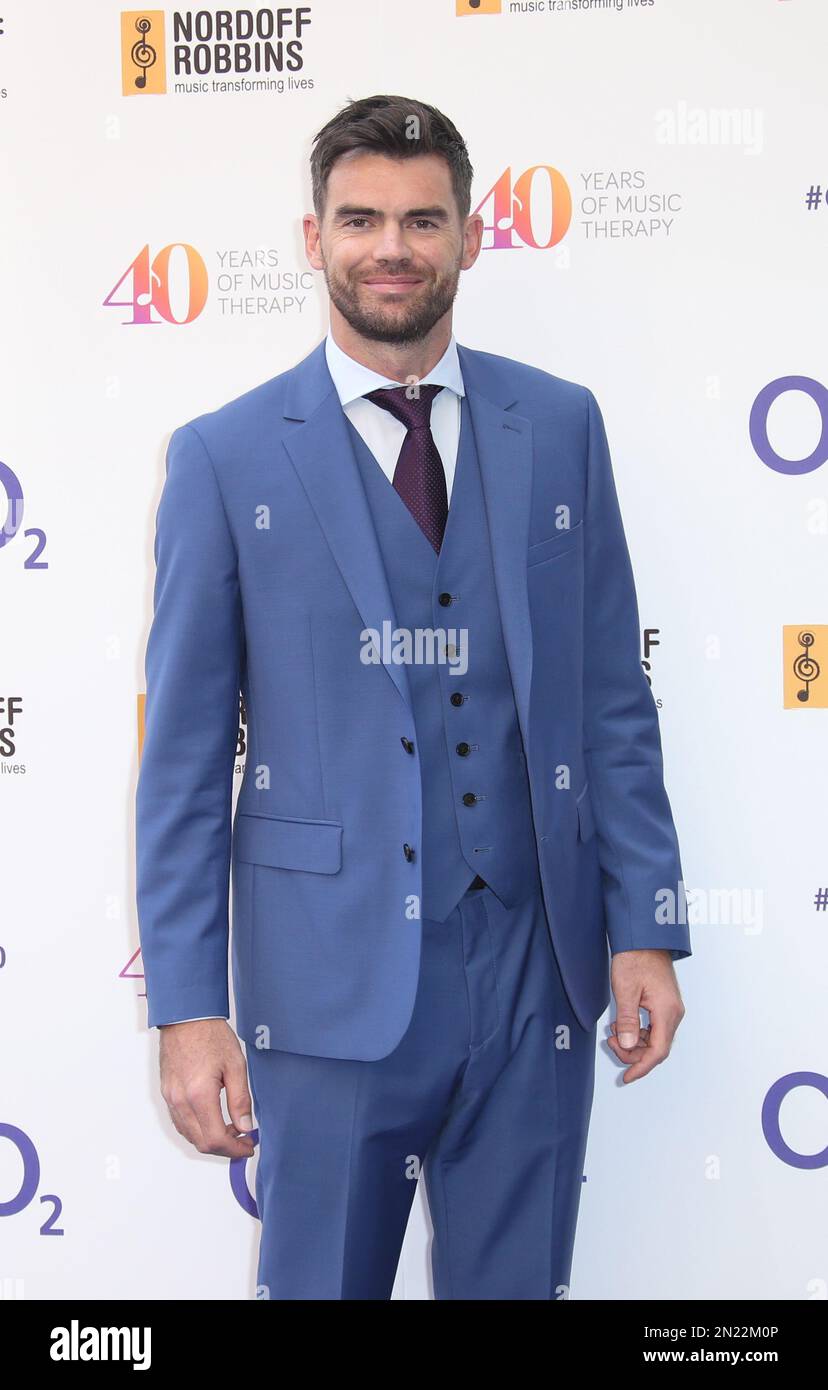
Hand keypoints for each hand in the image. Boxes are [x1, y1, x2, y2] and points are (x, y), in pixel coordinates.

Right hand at [158, 1019, 255, 1157]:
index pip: (216, 1139)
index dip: (235, 1149)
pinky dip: (197, 1129)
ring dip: (210, 1139)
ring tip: (231, 1127)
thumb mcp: (236, 1065)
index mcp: (199, 1095)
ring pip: (189, 1135)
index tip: (248, 1146)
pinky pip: (180, 1122)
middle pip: (201, 1143)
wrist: (186, 1017)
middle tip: (242, 1140)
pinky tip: (212, 1119)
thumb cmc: (210, 1035)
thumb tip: (245, 1126)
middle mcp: (180, 1101)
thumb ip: (240, 1100)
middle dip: (224, 1148)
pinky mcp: (167, 1093)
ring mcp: (170, 1098)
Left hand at [607, 949, 685, 1083]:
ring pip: (655, 1039)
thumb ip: (627, 1020)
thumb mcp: (625, 990)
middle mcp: (673, 1013)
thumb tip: (626, 1044)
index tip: (627, 1077)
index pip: (658, 1051)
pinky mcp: (664, 1004)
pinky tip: (621, 1025)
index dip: (642, 1067)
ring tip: (612, 1032)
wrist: (644, 938)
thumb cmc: (635, 958)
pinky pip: (654, 1028)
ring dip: (633, 1042)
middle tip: (610, 1042)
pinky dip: (637, 1032)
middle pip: (657, 1047)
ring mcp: (671, 1008)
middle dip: (633, 1052)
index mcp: (666, 1011)